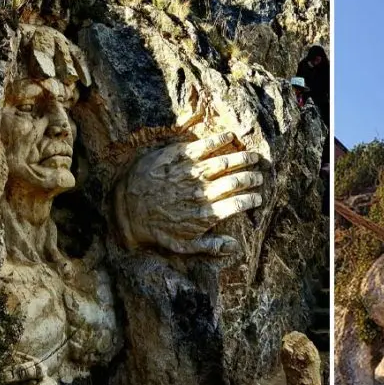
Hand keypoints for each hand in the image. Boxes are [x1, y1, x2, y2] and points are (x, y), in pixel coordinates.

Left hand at [115, 131, 263, 254]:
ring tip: (253, 157)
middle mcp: (201, 192)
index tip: (259, 197)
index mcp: (204, 214)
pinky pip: (202, 146)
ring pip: (223, 163)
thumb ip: (210, 246)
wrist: (124, 207)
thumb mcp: (181, 246)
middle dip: (251, 178)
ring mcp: (190, 173)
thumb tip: (235, 248)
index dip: (251, 200)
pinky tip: (229, 137)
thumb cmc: (154, 229)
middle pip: (234, 182)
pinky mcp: (177, 156)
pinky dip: (218, 140)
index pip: (237, 204)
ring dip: (241, 159)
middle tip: (259, 176)